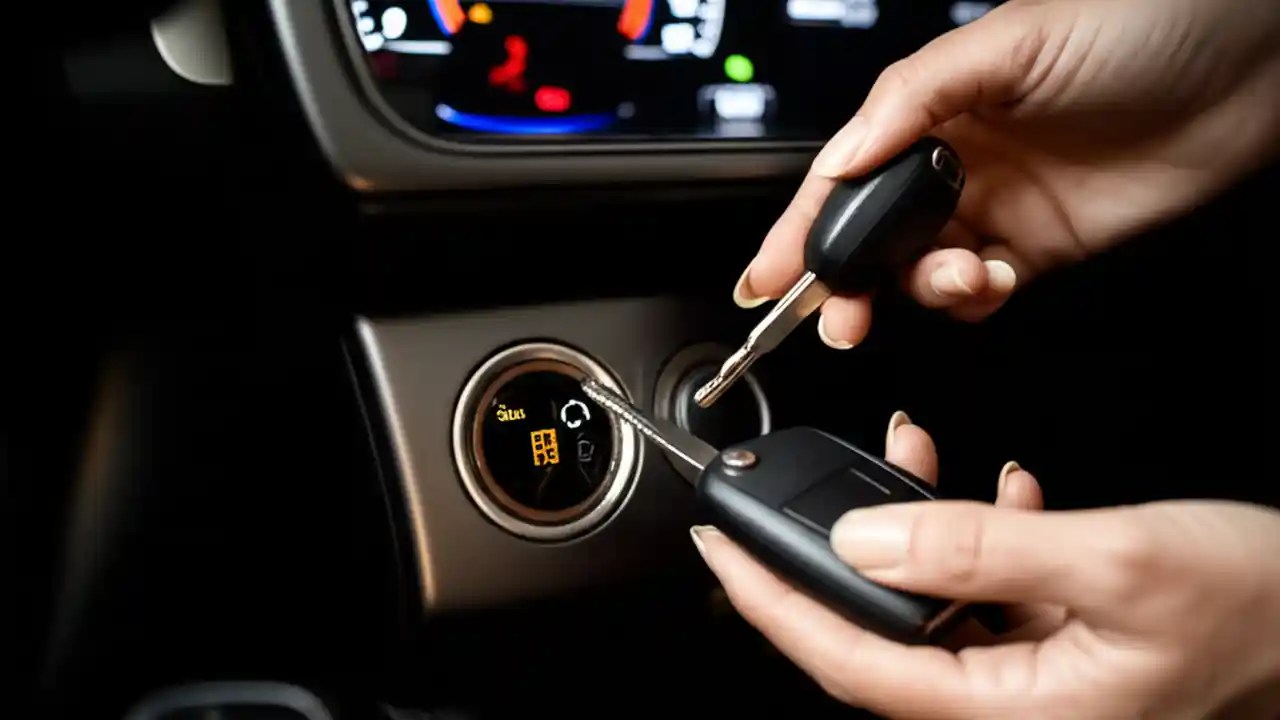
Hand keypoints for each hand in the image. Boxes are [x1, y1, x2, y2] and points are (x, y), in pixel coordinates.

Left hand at [691, 413, 1279, 718]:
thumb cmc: (1259, 610)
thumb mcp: (1116, 563)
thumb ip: (979, 550)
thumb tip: (862, 544)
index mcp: (1013, 713)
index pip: (851, 662)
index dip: (773, 604)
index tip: (721, 550)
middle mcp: (1010, 706)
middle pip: (872, 637)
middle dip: (824, 557)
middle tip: (780, 499)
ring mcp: (1030, 678)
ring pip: (924, 605)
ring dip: (904, 531)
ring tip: (906, 460)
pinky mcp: (1051, 646)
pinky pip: (979, 594)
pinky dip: (969, 534)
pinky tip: (994, 490)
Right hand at [734, 0, 1279, 344]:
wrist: (1251, 58)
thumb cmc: (1141, 23)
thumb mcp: (1009, 44)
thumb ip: (911, 102)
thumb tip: (841, 160)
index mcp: (934, 106)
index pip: (846, 175)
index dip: (802, 229)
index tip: (767, 279)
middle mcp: (958, 160)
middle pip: (874, 236)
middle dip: (847, 284)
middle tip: (840, 319)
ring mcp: (1001, 206)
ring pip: (924, 271)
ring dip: (923, 289)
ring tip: (956, 275)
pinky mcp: (1046, 246)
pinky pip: (985, 289)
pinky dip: (975, 298)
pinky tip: (993, 280)